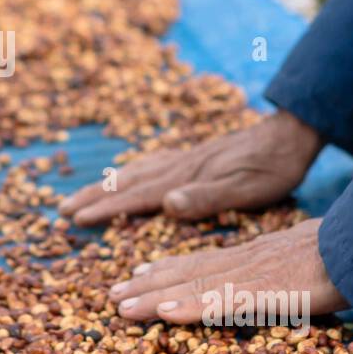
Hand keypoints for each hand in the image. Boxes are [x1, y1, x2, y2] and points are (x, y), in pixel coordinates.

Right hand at [58, 111, 322, 226]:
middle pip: (127, 182)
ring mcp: (185, 159)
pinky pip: (151, 164)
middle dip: (93, 196)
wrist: (290, 134)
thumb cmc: (272, 168)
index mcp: (186, 178)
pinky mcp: (195, 156)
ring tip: (82, 193)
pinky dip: (130, 171)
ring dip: (106, 184)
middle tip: (62, 209)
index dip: (105, 208)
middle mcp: (179, 167)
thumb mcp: (246, 188)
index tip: (76, 219)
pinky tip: (128, 174)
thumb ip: (206, 197)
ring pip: (135, 171)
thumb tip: (166, 204)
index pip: (137, 196)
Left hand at [108, 218, 346, 323]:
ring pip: (193, 288)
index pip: (202, 261)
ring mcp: (252, 276)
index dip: (168, 267)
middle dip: (147, 284)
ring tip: (121, 305)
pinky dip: (190, 308)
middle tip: (112, 294)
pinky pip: (220, 303)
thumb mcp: (303, 255)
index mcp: (254, 254)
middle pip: (187, 273)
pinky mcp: (265, 292)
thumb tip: (275, 276)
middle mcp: (245, 262)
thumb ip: (281, 265)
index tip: (139, 272)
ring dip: (154, 298)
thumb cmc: (346, 250)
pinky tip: (164, 314)